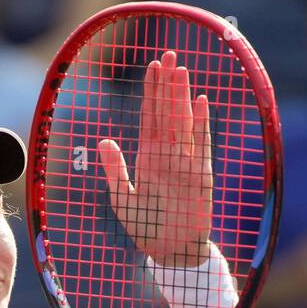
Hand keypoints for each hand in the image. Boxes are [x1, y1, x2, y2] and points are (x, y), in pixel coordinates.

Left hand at [99, 50, 213, 266]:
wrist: (171, 253)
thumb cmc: (146, 229)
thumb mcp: (123, 201)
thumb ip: (114, 171)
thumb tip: (104, 141)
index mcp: (148, 159)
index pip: (149, 118)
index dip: (150, 93)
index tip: (151, 68)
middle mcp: (167, 156)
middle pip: (167, 113)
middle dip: (167, 85)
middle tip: (168, 54)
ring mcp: (186, 163)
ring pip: (184, 122)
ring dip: (183, 97)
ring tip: (182, 70)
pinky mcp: (201, 175)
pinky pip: (202, 144)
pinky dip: (202, 124)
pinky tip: (201, 102)